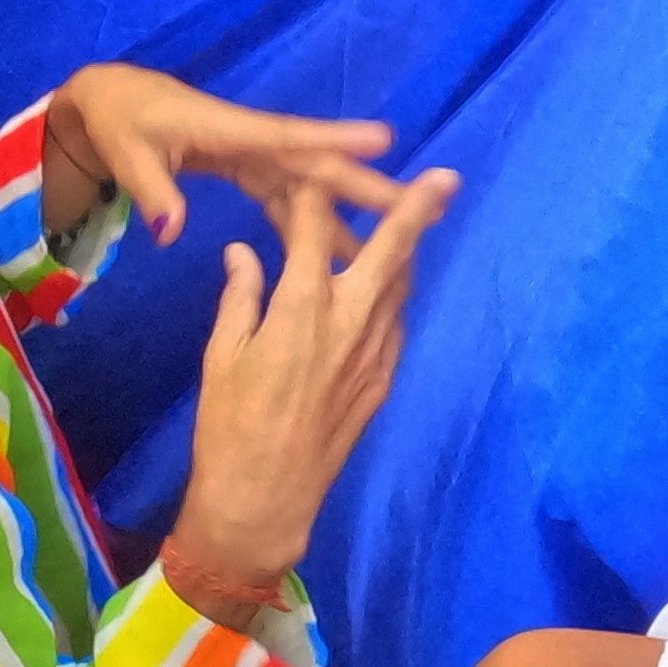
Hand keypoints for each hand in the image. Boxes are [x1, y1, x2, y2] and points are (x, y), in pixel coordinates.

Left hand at [42, 64, 408, 249]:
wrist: (112, 102)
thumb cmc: (120, 124)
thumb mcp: (129, 157)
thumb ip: (153, 192)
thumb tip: (171, 231)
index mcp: (228, 130)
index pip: (287, 136)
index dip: (333, 138)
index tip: (384, 140)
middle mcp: (252, 139)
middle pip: (316, 164)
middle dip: (367, 185)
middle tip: (421, 203)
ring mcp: (253, 153)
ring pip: (310, 183)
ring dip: (351, 209)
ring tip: (399, 237)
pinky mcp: (247, 165)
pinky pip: (289, 194)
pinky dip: (313, 219)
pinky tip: (340, 250)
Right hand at [166, 172, 455, 592]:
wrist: (264, 497)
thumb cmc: (229, 426)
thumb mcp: (222, 355)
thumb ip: (240, 296)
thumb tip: (244, 253)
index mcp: (299, 310)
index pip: (314, 234)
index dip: (316, 195)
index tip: (318, 168)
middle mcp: (347, 324)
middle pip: (390, 254)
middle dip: (417, 211)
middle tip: (445, 178)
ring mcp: (372, 355)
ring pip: (400, 288)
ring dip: (408, 252)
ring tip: (419, 219)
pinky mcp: (381, 382)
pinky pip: (395, 326)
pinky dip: (394, 297)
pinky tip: (388, 286)